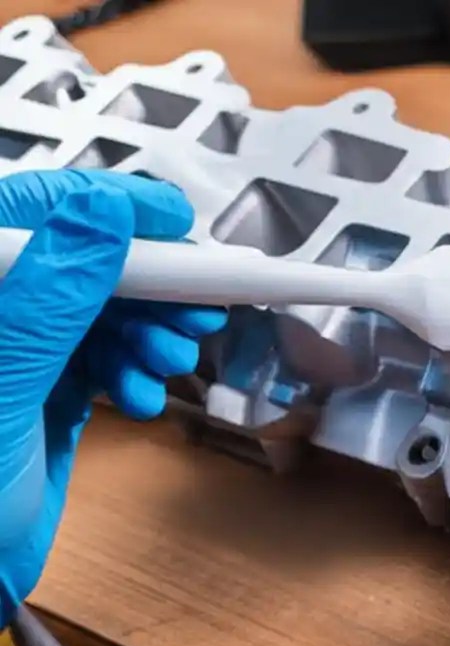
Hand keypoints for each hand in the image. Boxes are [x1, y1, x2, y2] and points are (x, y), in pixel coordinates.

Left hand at [0, 169, 225, 625]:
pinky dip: (133, 372)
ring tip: (165, 363)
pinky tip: (137, 399)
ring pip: (103, 308)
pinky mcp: (42, 390)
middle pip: (82, 259)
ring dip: (147, 333)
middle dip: (145, 284)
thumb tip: (100, 214)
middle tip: (193, 311)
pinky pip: (103, 356)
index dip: (108, 206)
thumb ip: (46, 300)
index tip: (176, 221)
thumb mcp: (0, 393)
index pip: (35, 211)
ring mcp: (17, 351)